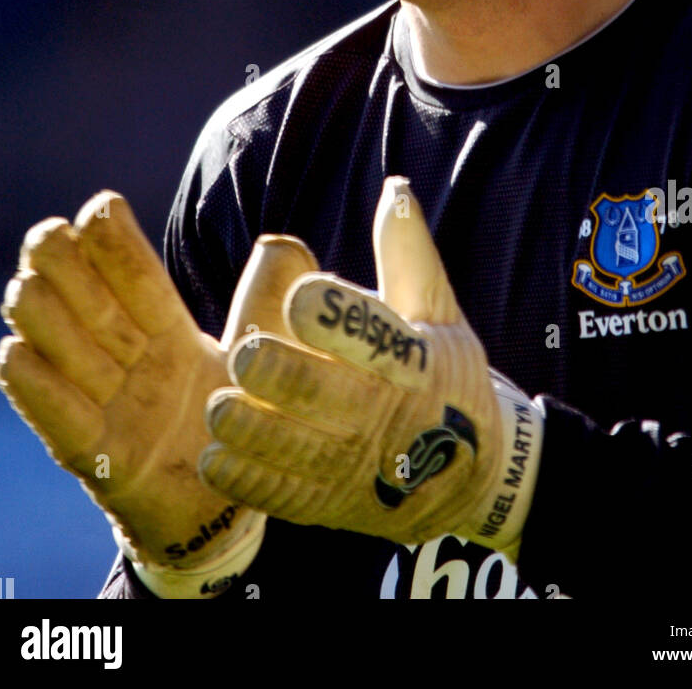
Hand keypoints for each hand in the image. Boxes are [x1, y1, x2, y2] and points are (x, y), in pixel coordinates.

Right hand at [0, 191, 316, 593]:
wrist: (225, 511)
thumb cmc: (238, 421)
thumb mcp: (264, 360)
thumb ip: (270, 304)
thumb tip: (283, 244)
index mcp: (171, 333)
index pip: (141, 281)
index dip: (119, 246)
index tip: (101, 206)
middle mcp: (132, 363)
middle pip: (92, 307)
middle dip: (66, 268)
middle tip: (47, 235)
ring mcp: (111, 407)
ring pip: (65, 353)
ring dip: (42, 319)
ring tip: (25, 287)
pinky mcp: (98, 459)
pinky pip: (60, 421)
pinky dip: (35, 389)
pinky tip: (14, 354)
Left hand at [200, 177, 543, 554]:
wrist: (474, 478)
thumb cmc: (444, 376)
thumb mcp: (439, 314)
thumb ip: (408, 253)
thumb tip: (394, 187)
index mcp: (413, 361)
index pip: (373, 336)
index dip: (334, 316)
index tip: (298, 295)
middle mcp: (386, 414)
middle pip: (326, 395)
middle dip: (281, 374)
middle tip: (243, 351)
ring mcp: (360, 465)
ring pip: (298, 449)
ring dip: (255, 430)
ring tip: (218, 404)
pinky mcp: (334, 504)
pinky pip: (286, 496)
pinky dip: (250, 480)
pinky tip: (217, 456)